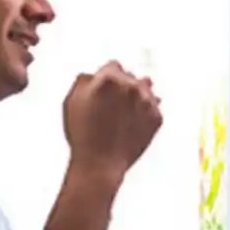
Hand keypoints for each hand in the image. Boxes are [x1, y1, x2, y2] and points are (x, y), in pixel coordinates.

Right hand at [63, 61, 162, 175]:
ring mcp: (148, 102)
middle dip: (122, 84)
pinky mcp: (158, 118)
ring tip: (127, 107)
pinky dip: (144, 111)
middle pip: (131, 76)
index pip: (113, 65)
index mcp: (110, 78)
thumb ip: (84, 79)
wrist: (101, 164)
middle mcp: (133, 86)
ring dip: (138, 94)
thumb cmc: (82, 133)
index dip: (105, 76)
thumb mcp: (71, 101)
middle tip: (112, 102)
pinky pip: (153, 106)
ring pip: (146, 88)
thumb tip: (95, 72)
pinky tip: (132, 121)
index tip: (102, 88)